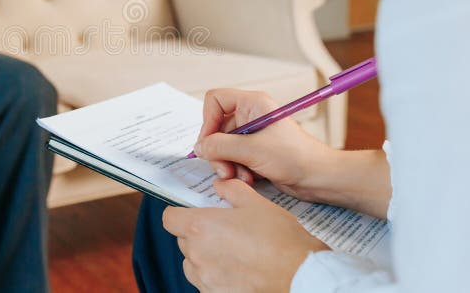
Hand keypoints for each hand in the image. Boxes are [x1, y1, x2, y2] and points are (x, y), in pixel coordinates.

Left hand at [163, 179, 327, 291]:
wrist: (300, 276)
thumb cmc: (280, 240)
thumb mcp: (256, 203)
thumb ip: (231, 190)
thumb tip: (220, 185)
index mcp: (200, 227)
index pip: (169, 219)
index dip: (179, 213)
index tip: (191, 212)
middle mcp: (197, 255)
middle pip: (183, 240)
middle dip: (197, 233)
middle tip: (222, 230)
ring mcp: (205, 279)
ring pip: (193, 264)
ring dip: (204, 256)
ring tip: (231, 252)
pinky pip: (205, 283)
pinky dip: (215, 276)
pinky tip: (237, 270)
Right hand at [193, 89, 333, 199]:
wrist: (319, 178)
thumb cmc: (296, 157)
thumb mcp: (252, 150)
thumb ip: (220, 146)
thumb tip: (200, 147)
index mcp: (252, 104)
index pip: (215, 100)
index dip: (208, 120)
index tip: (209, 142)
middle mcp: (250, 116)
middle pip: (216, 128)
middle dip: (218, 151)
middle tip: (224, 168)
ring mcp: (252, 134)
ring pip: (223, 146)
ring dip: (228, 164)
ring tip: (240, 176)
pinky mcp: (254, 151)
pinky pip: (233, 158)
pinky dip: (236, 170)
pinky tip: (249, 179)